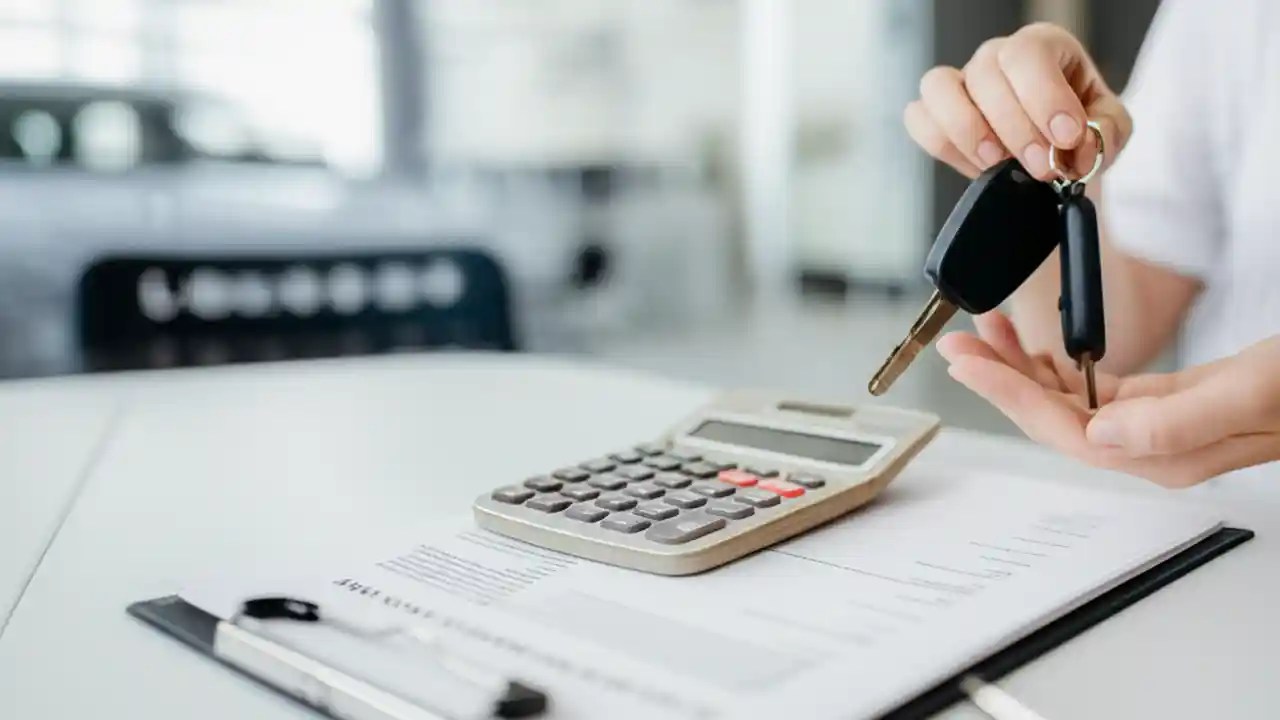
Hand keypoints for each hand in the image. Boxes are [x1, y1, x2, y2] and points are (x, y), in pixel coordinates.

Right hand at [906, 23, 1131, 180]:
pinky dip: (942, 145)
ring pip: (939, 88)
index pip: (1029, 53)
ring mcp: (961, 83)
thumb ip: (1104, 132)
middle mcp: (996, 57)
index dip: (1044, 96)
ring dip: (968, 131)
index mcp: (1042, 46)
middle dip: (1015, 128)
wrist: (1055, 153)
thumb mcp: (1110, 128)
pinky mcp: (935, 113)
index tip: (1064, 137)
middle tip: (1040, 167)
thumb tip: (1078, 147)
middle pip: (986, 73)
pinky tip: (975, 165)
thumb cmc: (1077, 130)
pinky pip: (919, 119)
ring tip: (997, 163)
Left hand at [937, 312, 1279, 487]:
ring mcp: (1159, 426)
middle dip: (1001, 379)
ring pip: (1069, 402)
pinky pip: (1096, 388)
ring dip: (1024, 369)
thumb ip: (1173, 421)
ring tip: (987, 333)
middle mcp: (1153, 448)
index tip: (968, 362)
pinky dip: (1061, 364)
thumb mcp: (1248, 392)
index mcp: (1163, 454)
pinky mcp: (1169, 401)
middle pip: (1053, 418)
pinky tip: (1040, 347)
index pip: (1063, 430)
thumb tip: (1099, 437)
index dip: (1008, 395)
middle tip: (959, 342)